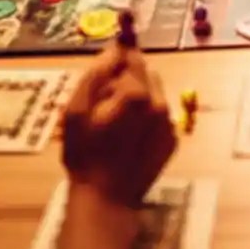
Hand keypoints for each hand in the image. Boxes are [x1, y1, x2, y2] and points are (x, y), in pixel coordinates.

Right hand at [62, 41, 175, 207]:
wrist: (106, 198)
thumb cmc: (85, 154)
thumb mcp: (76, 111)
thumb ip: (96, 74)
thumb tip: (114, 50)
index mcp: (137, 93)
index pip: (131, 57)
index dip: (115, 65)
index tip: (101, 81)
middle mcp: (160, 103)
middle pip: (145, 75)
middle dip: (127, 82)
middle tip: (105, 105)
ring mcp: (169, 123)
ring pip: (155, 95)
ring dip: (138, 100)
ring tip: (117, 124)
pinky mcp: (172, 141)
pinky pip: (160, 117)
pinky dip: (147, 120)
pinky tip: (130, 139)